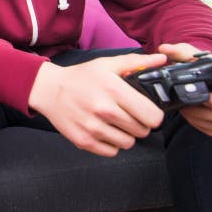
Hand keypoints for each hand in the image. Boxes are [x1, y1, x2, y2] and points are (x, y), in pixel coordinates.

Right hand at [29, 53, 166, 156]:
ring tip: (115, 122)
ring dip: (126, 134)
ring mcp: (93, 128)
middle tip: (128, 114)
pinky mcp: (84, 141)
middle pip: (142, 131)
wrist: (49, 90)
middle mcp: (104, 110)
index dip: (153, 114)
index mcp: (114, 90)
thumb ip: (136, 62)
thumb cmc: (81, 76)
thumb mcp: (107, 64)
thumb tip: (161, 60)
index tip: (146, 110)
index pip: (152, 116)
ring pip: (128, 143)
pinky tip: (103, 129)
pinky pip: (112, 151)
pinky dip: (111, 143)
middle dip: (139, 123)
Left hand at [158, 43, 211, 135]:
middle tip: (186, 105)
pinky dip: (202, 125)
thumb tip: (164, 49)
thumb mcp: (198, 57)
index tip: (202, 97)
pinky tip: (192, 116)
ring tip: (185, 110)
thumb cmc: (211, 66)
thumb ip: (181, 52)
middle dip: (203, 113)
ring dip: (200, 120)